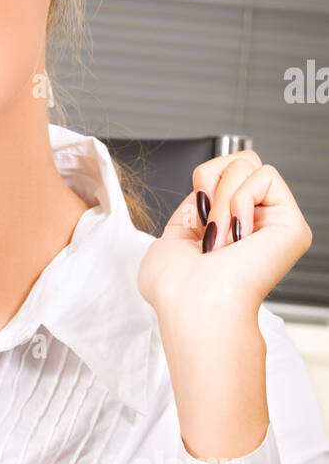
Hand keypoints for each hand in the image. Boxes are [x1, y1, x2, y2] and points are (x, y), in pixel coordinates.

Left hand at [137, 148, 312, 325]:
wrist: (192, 304)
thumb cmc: (176, 288)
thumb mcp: (171, 238)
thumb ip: (190, 212)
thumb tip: (206, 194)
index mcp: (229, 227)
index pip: (225, 171)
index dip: (204, 181)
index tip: (196, 217)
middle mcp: (254, 223)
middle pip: (241, 159)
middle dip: (213, 180)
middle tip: (208, 224)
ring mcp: (274, 222)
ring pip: (248, 164)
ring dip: (222, 200)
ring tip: (221, 237)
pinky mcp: (292, 224)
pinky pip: (265, 176)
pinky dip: (239, 201)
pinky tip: (238, 234)